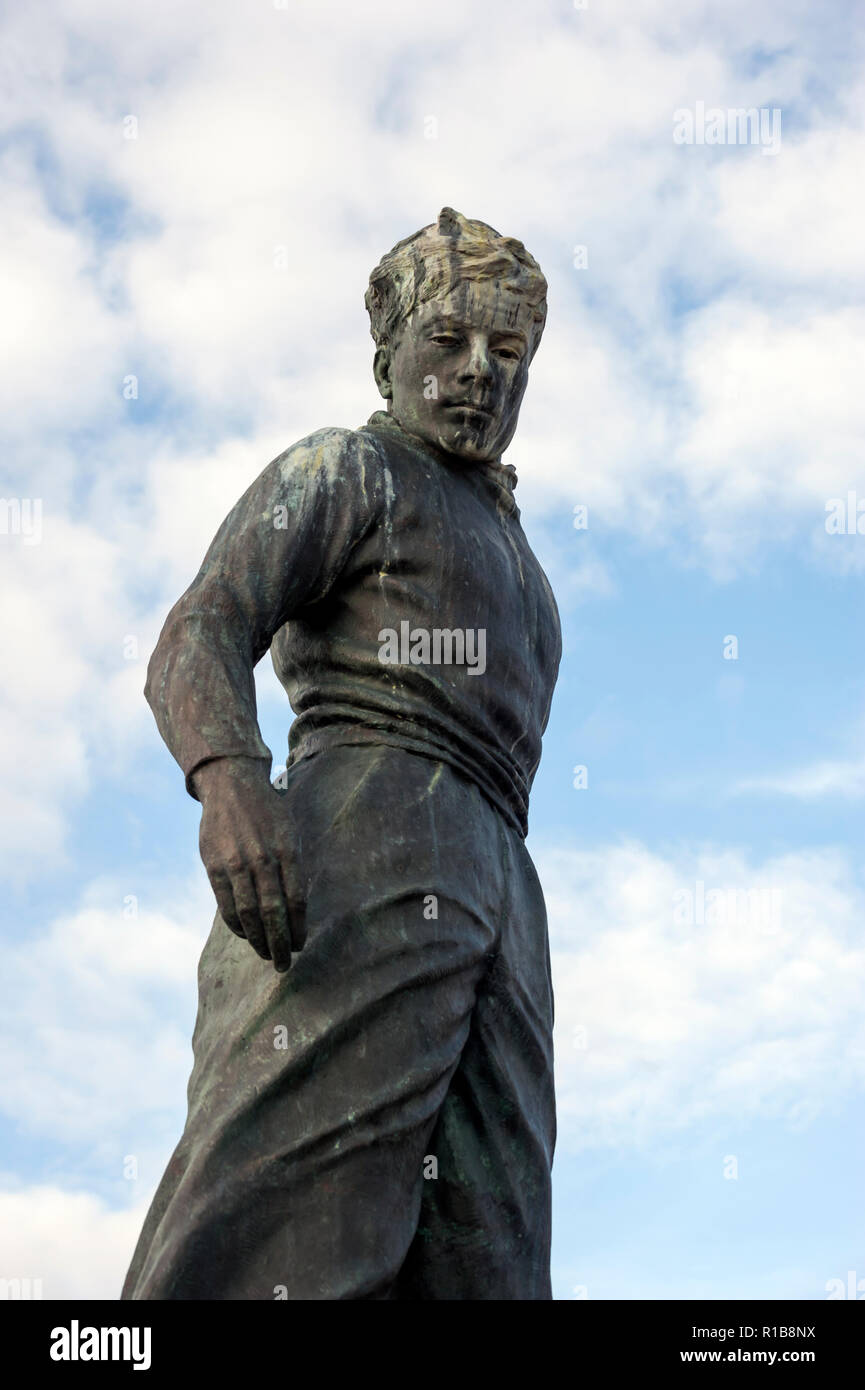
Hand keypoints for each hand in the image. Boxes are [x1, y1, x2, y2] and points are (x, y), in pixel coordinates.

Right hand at [192, 757, 304, 971]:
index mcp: (287, 850)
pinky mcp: (214, 866)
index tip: (301, 945)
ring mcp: (236, 863)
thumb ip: (293, 867)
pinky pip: (226, 904)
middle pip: (273, 913)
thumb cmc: (268, 812)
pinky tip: (244, 934)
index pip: (296, 900)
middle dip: (280, 943)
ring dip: (257, 940)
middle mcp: (263, 859)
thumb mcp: (290, 832)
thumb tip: (297, 909)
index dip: (299, 928)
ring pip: (249, 914)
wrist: (231, 785)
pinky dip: (237, 924)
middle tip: (284, 964)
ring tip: (265, 954)